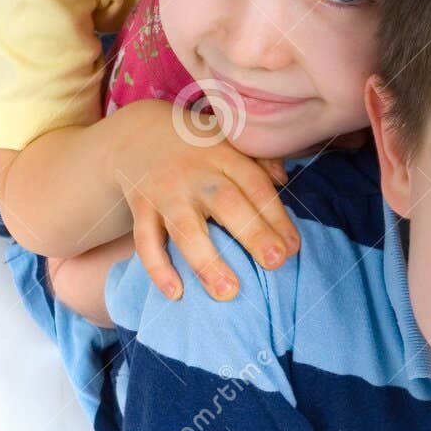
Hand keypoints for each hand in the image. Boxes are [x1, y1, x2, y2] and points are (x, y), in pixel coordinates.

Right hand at [109, 98, 299, 301]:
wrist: (137, 137)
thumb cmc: (198, 148)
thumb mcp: (228, 140)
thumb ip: (258, 158)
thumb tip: (283, 179)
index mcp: (223, 156)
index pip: (254, 185)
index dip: (275, 216)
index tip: (292, 247)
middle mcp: (194, 174)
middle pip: (225, 204)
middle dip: (252, 234)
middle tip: (276, 263)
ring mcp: (165, 193)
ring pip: (185, 229)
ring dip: (207, 262)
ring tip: (228, 292)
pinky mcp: (141, 210)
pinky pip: (146, 241)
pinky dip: (158, 268)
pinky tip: (176, 293)